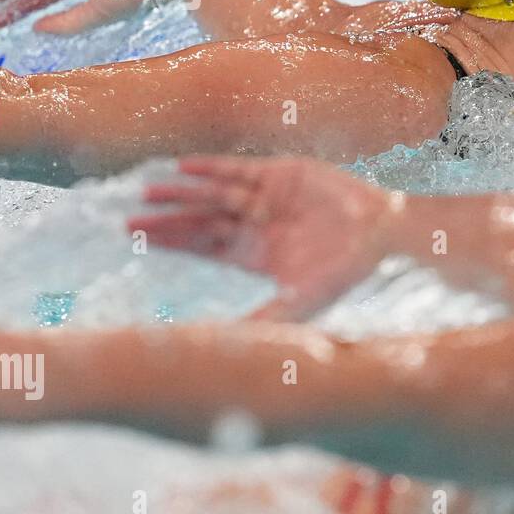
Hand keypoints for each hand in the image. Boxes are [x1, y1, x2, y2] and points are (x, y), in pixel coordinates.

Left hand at [129, 156, 400, 322]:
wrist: (384, 236)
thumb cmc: (348, 274)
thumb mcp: (300, 303)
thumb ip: (263, 319)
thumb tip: (225, 347)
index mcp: (258, 256)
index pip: (205, 247)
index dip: (172, 242)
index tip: (137, 238)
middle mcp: (258, 225)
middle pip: (203, 220)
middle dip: (168, 219)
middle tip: (129, 217)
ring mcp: (270, 197)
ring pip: (216, 193)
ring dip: (183, 191)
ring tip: (148, 190)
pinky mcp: (285, 173)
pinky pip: (240, 169)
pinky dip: (212, 167)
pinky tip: (183, 166)